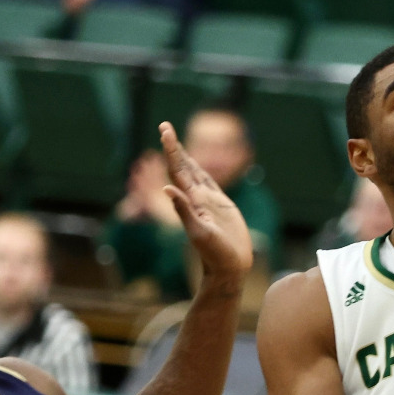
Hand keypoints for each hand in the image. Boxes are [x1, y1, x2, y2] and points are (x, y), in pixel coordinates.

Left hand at [157, 121, 253, 285]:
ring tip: (175, 141)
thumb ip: (183, 211)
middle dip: (174, 147)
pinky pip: (208, 182)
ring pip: (194, 173)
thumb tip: (166, 189)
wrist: (228, 268)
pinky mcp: (220, 206)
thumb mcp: (199, 233)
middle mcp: (197, 198)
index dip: (172, 150)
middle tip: (165, 126)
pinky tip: (196, 165)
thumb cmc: (215, 254)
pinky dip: (201, 170)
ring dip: (185, 156)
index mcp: (191, 201)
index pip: (178, 170)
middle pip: (183, 167)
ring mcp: (208, 202)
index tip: (165, 131)